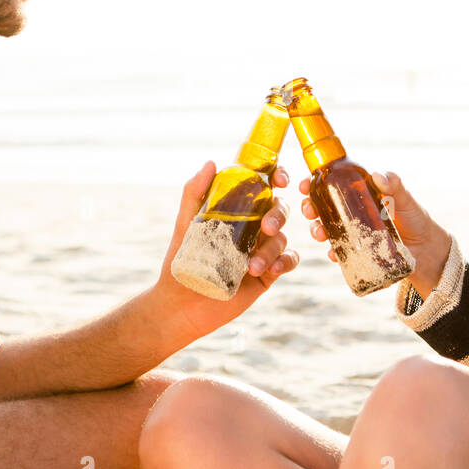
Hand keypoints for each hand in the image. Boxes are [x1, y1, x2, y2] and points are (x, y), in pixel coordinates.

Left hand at [154, 161, 299, 341]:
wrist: (181, 305)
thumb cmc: (180, 261)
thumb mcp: (185, 223)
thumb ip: (195, 193)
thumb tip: (211, 162)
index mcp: (235, 209)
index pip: (261, 186)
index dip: (276, 176)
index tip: (279, 179)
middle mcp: (252, 226)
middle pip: (279, 209)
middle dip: (278, 214)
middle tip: (266, 227)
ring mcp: (261, 248)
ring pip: (281, 238)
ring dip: (271, 249)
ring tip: (251, 267)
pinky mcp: (268, 272)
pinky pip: (288, 260)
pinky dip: (285, 261)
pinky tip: (271, 269)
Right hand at [299, 169, 451, 299]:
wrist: (429, 251)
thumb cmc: (416, 219)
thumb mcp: (405, 199)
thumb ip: (394, 185)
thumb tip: (378, 175)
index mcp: (360, 196)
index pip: (332, 186)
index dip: (315, 184)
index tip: (305, 185)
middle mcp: (352, 214)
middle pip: (322, 209)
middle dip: (310, 209)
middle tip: (310, 211)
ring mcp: (354, 234)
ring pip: (327, 230)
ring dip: (318, 231)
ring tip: (321, 234)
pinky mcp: (359, 253)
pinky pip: (340, 253)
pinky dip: (334, 254)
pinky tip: (334, 254)